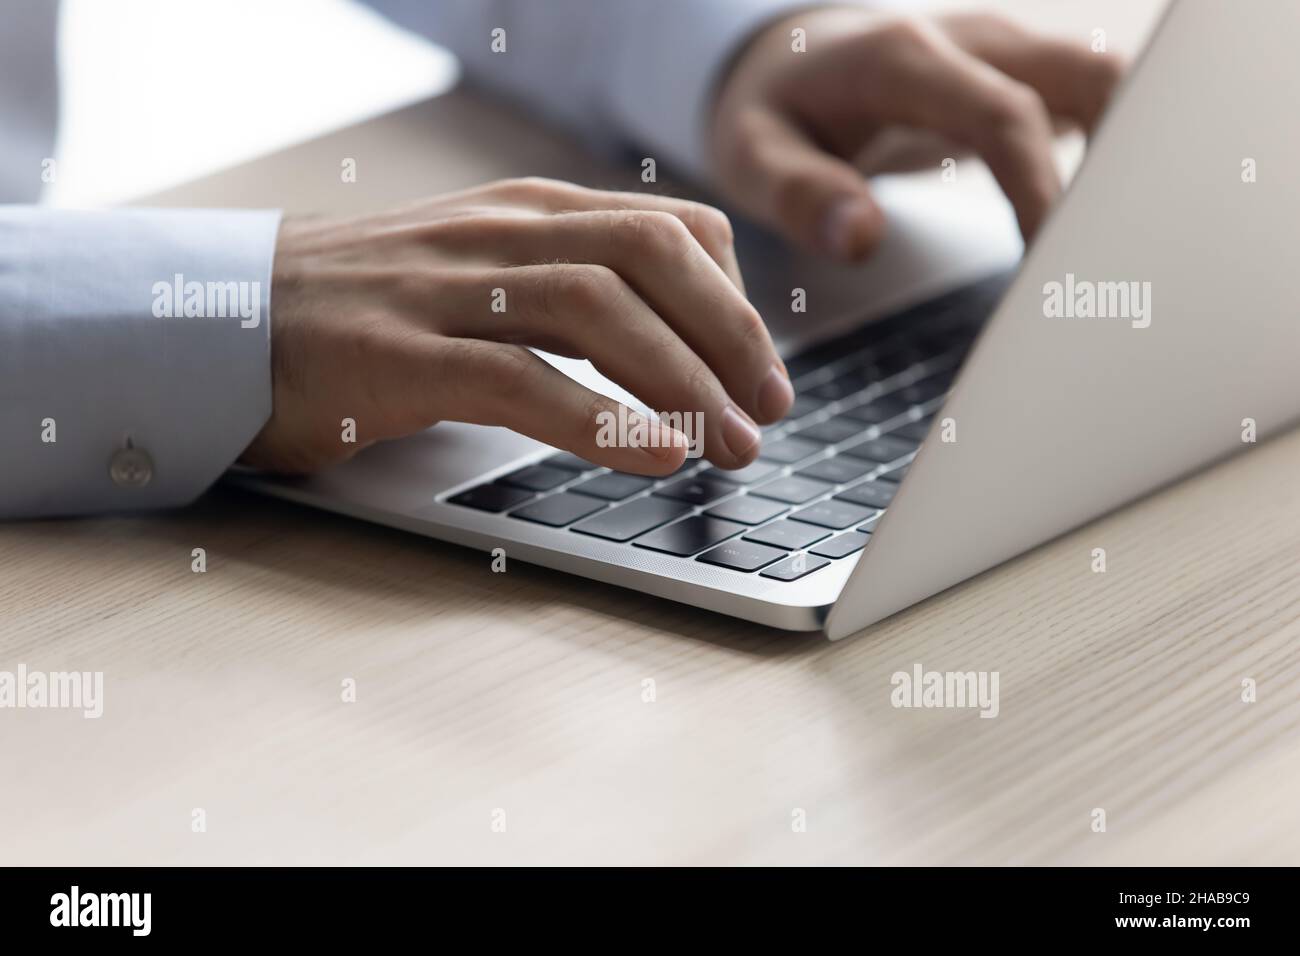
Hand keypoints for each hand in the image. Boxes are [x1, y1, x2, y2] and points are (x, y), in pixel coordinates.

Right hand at [241, 178, 792, 474]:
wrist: (221, 319)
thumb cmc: (366, 314)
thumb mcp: (482, 278)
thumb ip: (566, 294)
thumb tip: (670, 354)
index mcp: (527, 214)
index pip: (670, 227)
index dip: (734, 301)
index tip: (760, 374)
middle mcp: (498, 235)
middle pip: (653, 254)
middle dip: (729, 339)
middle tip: (766, 418)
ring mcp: (445, 288)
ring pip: (599, 307)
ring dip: (682, 382)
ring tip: (724, 448)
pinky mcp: (398, 353)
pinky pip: (518, 376)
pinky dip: (599, 419)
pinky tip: (651, 454)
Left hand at [711, 8, 1127, 258]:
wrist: (782, 63)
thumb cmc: (770, 114)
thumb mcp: (751, 157)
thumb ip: (798, 194)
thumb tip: (860, 239)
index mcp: (903, 59)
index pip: (1005, 117)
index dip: (1045, 190)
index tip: (1059, 266)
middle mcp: (967, 42)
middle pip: (1086, 79)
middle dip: (1120, 165)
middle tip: (1118, 262)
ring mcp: (1000, 52)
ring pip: (1105, 81)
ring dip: (1130, 154)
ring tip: (1125, 249)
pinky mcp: (1017, 74)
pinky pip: (1091, 98)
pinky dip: (1113, 152)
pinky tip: (1108, 223)